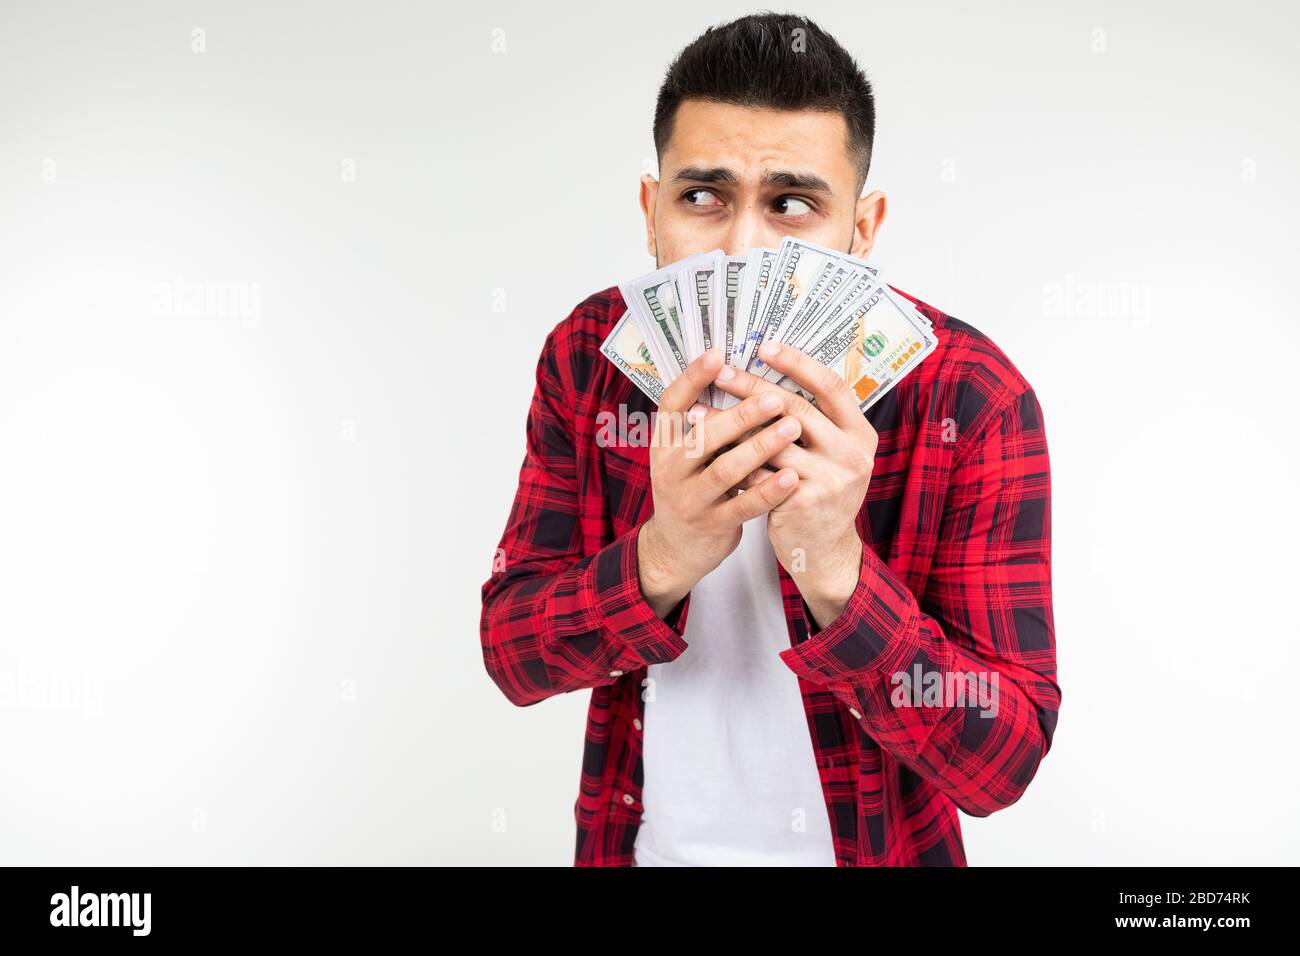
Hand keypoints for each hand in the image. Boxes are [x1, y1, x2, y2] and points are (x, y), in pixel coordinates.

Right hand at [636, 348, 803, 618]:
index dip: (693, 378)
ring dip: (760, 448)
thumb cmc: (692, 488)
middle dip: (740, 416)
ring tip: (791, 429)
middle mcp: (671, 468)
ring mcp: (690, 499)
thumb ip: (705, 425)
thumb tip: (738, 375)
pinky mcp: (711, 525)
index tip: (718, 354)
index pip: (672, 403)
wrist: (676, 548)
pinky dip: (768, 490)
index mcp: (664, 444)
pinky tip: (792, 477)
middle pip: (703, 437)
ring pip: (725, 470)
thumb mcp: (685, 456)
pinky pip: (743, 506)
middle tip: (775, 397)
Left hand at [711, 341, 877, 627]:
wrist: (824, 551)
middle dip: (753, 389)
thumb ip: (815, 423)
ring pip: (770, 441)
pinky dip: (732, 460)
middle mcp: (852, 455)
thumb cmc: (819, 494)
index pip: (832, 386)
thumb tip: (770, 377)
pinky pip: (758, 474)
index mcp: (861, 435)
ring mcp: (830, 481)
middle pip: (795, 409)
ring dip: (731, 424)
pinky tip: (706, 449)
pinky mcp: (802, 503)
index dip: (798, 363)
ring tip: (701, 411)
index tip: (764, 347)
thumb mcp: (833, 455)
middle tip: (722, 374)